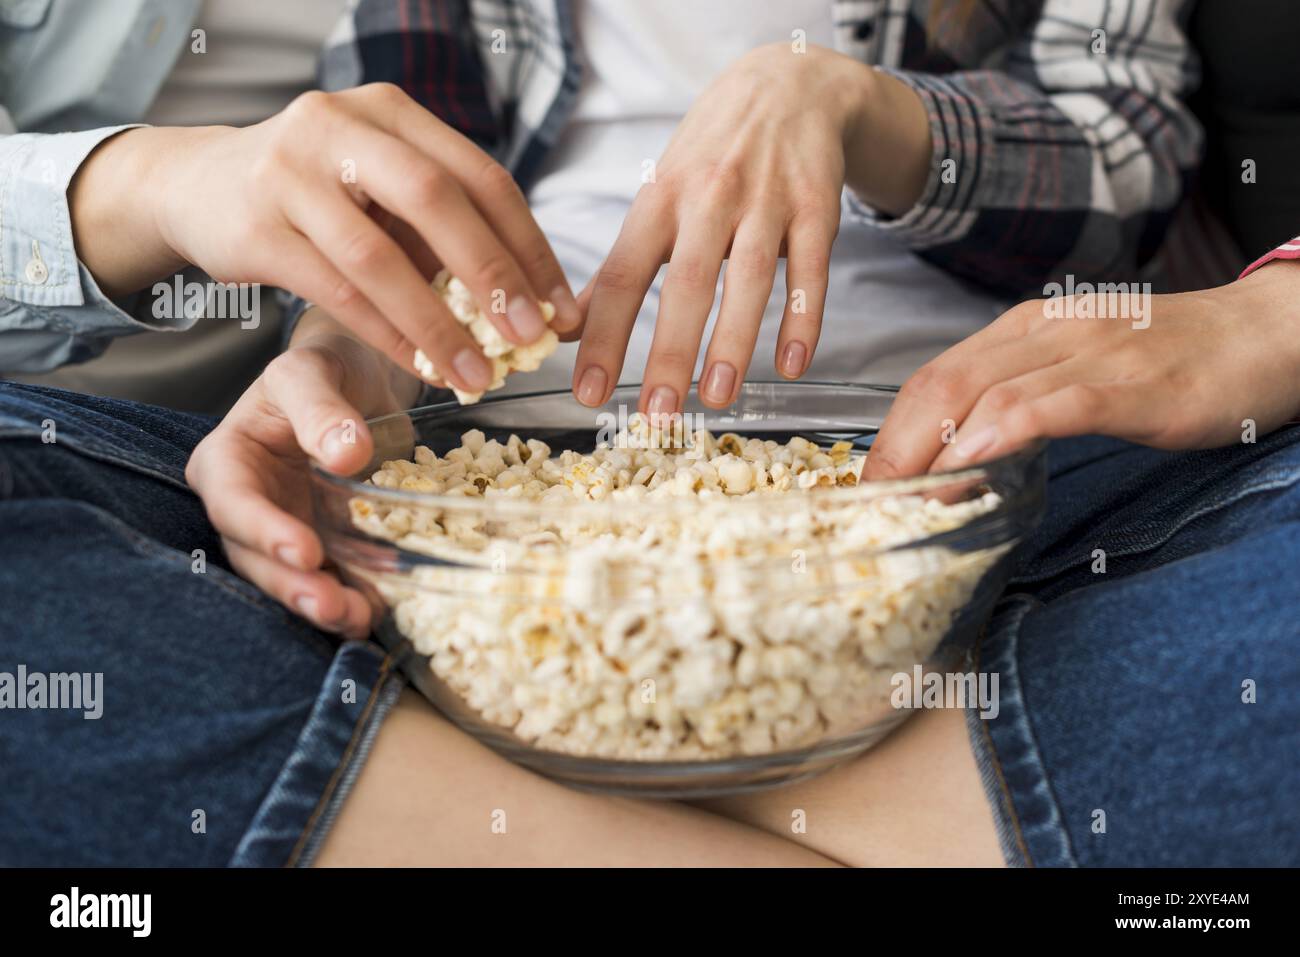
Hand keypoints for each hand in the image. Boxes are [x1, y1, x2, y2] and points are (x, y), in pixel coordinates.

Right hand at [69, 84, 580, 395]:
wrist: (199, 186)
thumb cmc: (317, 196)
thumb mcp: (382, 190)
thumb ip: (448, 232)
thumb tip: (537, 308)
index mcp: (391, 113)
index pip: (480, 177)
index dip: (528, 246)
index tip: (560, 308)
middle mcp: (340, 125)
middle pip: (436, 200)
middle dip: (492, 276)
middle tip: (529, 338)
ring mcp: (290, 171)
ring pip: (379, 256)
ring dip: (436, 325)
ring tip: (476, 375)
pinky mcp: (255, 226)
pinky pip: (334, 290)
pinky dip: (384, 335)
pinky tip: (420, 367)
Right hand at [185, 313, 412, 636]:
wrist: (362, 379)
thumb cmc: (326, 366)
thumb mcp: (314, 370)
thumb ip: (320, 407)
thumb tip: (346, 454)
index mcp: (228, 460)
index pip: (234, 503)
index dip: (264, 532)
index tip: (306, 551)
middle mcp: (249, 503)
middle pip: (257, 556)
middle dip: (292, 586)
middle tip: (331, 605)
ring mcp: (286, 528)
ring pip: (291, 578)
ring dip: (322, 604)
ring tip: (358, 619)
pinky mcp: (324, 544)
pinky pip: (331, 579)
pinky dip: (352, 598)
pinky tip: (378, 612)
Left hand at [569, 42, 929, 412]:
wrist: (790, 84)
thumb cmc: (711, 154)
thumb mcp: (659, 195)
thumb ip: (620, 266)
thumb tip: (569, 330)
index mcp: (660, 201)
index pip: (623, 275)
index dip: (604, 337)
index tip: (588, 392)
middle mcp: (709, 199)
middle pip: (686, 283)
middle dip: (669, 353)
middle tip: (657, 414)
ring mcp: (767, 202)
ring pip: (749, 280)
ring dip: (733, 343)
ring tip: (716, 398)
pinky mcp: (818, 207)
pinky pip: (810, 271)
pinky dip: (803, 320)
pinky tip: (792, 366)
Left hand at [863, 262, 1299, 479]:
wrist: (1263, 332)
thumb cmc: (1165, 358)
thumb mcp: (1073, 368)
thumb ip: (1016, 398)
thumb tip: (955, 453)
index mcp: (1022, 331)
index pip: (933, 377)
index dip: (889, 433)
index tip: (866, 484)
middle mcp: (1044, 333)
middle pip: (943, 385)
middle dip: (895, 447)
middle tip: (869, 501)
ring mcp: (1089, 352)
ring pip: (987, 392)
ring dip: (936, 448)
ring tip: (906, 496)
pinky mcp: (1134, 382)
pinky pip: (1056, 403)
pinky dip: (1007, 431)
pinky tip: (975, 462)